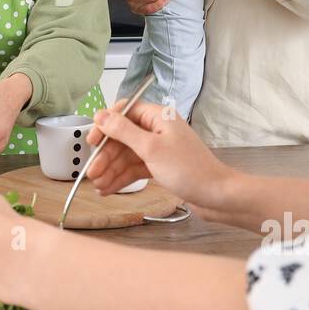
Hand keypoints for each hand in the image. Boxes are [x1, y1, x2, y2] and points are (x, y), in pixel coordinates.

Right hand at [83, 100, 244, 223]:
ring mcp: (160, 149)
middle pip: (123, 138)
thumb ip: (123, 131)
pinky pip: (135, 168)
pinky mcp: (161, 166)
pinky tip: (109, 189)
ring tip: (98, 186)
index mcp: (158, 117)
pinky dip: (122, 178)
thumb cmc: (189, 169)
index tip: (92, 141)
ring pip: (127, 156)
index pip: (124, 113)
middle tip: (92, 173)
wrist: (217, 196)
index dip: (105, 127)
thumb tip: (100, 114)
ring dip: (111, 170)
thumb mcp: (151, 148)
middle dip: (106, 156)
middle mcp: (158, 130)